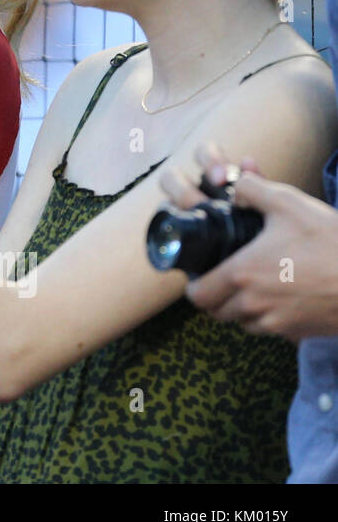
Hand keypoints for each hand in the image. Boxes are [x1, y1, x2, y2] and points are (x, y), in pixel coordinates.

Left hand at [160, 140, 337, 340]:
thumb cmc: (331, 242)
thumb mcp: (290, 203)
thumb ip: (253, 190)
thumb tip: (234, 188)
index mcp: (242, 274)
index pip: (198, 295)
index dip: (196, 284)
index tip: (204, 273)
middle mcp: (254, 304)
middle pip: (217, 312)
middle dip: (217, 297)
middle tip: (227, 279)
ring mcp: (278, 323)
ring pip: (243, 323)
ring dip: (242, 309)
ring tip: (255, 286)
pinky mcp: (299, 333)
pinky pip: (272, 330)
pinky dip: (270, 319)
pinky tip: (282, 297)